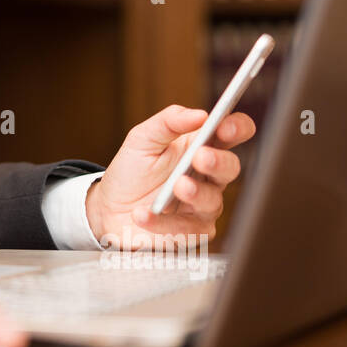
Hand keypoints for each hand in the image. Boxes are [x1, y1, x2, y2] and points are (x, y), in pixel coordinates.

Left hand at [85, 104, 255, 249]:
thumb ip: (168, 122)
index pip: (233, 133)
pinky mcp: (191, 232)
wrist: (109, 207)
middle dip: (218, 162)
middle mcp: (209, 176)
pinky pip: (186, 229)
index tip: (224, 127)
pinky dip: (162, 222)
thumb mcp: (142, 139)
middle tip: (201, 157)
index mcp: (202, 146)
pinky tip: (142, 214)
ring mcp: (203, 205)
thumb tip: (199, 114)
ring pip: (212, 201)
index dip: (236, 128)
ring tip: (178, 186)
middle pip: (231, 167)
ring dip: (195, 193)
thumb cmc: (132, 171)